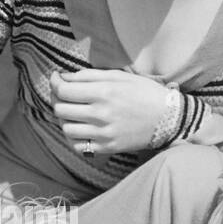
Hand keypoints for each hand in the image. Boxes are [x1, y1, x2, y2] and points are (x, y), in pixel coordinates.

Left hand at [50, 67, 172, 155]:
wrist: (168, 119)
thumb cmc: (144, 93)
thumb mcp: (119, 76)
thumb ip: (89, 76)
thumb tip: (64, 77)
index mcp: (103, 93)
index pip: (63, 91)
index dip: (54, 83)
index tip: (56, 78)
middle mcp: (100, 115)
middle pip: (60, 110)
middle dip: (57, 100)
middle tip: (64, 94)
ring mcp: (103, 134)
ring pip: (66, 129)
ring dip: (65, 119)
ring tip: (74, 111)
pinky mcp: (107, 148)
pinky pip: (78, 146)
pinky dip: (73, 137)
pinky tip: (80, 128)